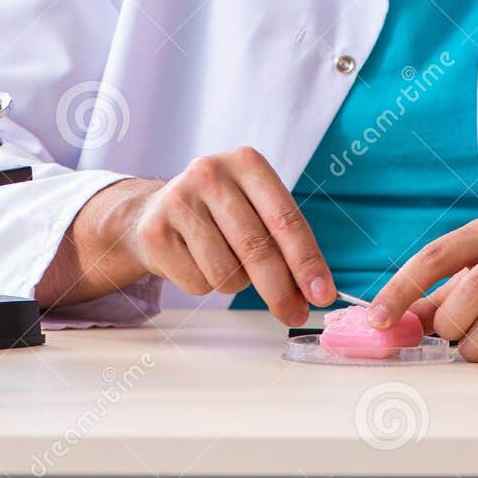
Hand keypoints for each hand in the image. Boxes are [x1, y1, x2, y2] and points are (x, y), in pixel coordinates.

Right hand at [130, 146, 334, 325]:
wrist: (156, 211)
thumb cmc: (222, 214)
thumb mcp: (256, 210)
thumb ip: (285, 244)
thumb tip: (314, 292)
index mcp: (246, 162)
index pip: (286, 219)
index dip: (307, 261)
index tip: (322, 294)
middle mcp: (210, 173)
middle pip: (257, 249)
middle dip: (280, 291)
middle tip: (294, 315)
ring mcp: (178, 200)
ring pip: (226, 272)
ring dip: (235, 283)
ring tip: (224, 261)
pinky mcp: (155, 231)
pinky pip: (198, 282)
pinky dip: (205, 284)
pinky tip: (196, 261)